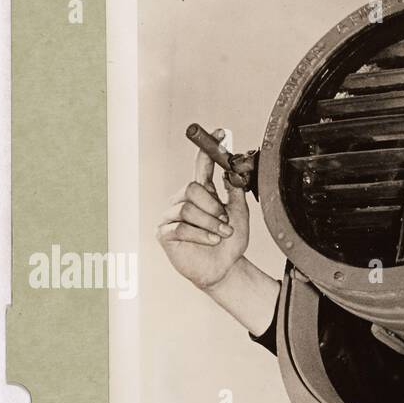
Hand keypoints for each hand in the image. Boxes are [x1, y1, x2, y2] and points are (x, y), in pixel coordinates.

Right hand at [157, 128, 249, 290]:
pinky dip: (201, 234)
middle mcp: (182, 200)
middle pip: (192, 188)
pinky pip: (181, 227)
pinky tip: (211, 241)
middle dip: (212, 206)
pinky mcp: (164, 233)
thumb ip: (234, 192)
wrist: (224, 270)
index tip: (222, 132)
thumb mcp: (239, 215)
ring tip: (221, 235)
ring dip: (210, 223)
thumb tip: (230, 169)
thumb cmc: (229, 244)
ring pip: (187, 208)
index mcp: (201, 193)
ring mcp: (170, 216)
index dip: (210, 149)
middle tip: (225, 223)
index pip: (202, 166)